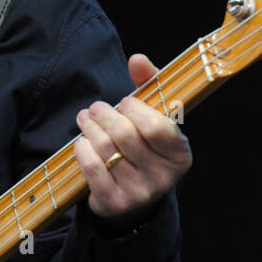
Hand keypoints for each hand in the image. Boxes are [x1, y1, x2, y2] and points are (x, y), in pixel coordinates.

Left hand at [74, 53, 191, 230]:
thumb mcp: (153, 118)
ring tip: (85, 119)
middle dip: (105, 115)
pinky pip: (92, 167)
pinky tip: (81, 141)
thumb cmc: (143, 147)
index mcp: (180, 154)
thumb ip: (149, 85)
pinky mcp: (115, 202)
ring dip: (90, 128)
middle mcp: (164, 177)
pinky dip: (82, 149)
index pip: (155, 127)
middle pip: (125, 135)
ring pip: (106, 149)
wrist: (132, 195)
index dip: (135, 109)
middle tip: (95, 108)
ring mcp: (140, 193)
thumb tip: (137, 59)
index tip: (124, 102)